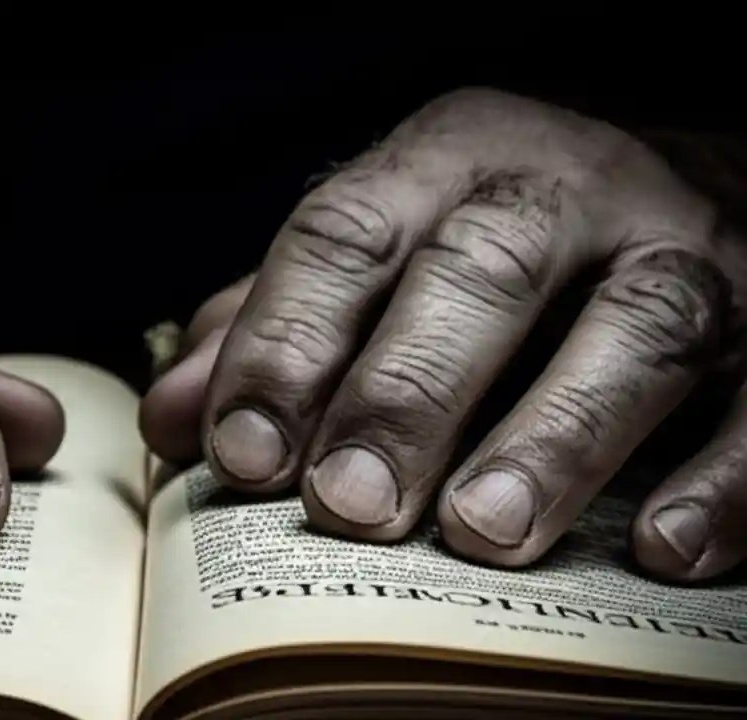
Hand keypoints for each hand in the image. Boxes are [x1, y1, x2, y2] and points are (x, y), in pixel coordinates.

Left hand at [142, 88, 746, 582]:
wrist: (685, 186)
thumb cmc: (497, 248)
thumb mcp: (381, 254)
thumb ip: (278, 324)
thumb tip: (171, 418)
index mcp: (449, 159)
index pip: (349, 233)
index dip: (288, 342)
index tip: (244, 453)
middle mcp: (571, 187)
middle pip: (483, 273)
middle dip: (408, 392)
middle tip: (352, 501)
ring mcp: (690, 250)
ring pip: (631, 330)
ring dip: (555, 438)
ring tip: (483, 531)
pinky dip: (724, 476)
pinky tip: (664, 550)